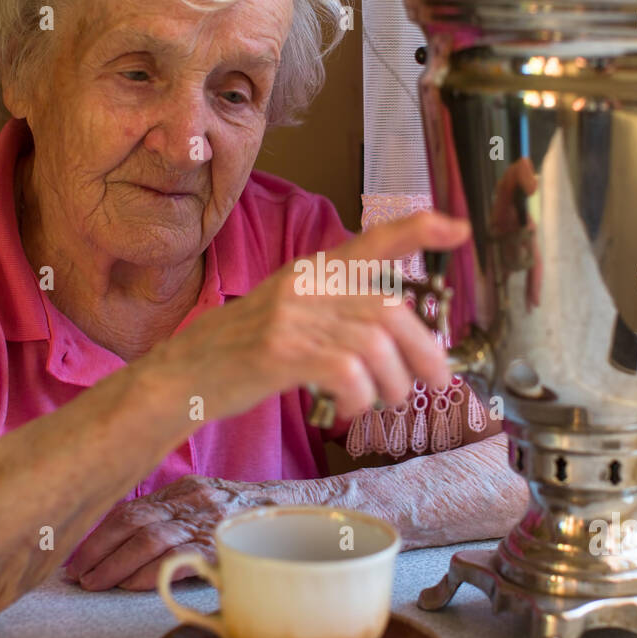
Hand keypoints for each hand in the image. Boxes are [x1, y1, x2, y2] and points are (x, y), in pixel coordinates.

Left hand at [63, 475, 277, 590]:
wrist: (296, 513)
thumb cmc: (244, 515)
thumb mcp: (206, 500)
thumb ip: (172, 511)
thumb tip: (122, 536)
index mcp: (185, 489)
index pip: (131, 506)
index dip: (98, 531)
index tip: (75, 553)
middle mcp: (193, 501)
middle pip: (133, 521)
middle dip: (97, 548)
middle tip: (76, 574)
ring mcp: (208, 523)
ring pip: (149, 539)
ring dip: (115, 564)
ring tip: (93, 583)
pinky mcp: (222, 546)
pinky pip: (178, 558)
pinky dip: (148, 572)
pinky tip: (129, 584)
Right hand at [150, 211, 471, 425]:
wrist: (179, 378)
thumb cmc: (239, 354)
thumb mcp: (289, 315)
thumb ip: (337, 312)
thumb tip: (400, 336)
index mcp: (311, 272)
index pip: (372, 239)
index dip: (418, 230)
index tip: (457, 229)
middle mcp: (304, 285)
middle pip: (389, 308)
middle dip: (423, 350)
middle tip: (434, 380)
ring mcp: (290, 316)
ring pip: (375, 343)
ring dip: (394, 382)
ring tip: (386, 400)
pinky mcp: (279, 352)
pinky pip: (347, 371)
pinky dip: (362, 398)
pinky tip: (351, 408)